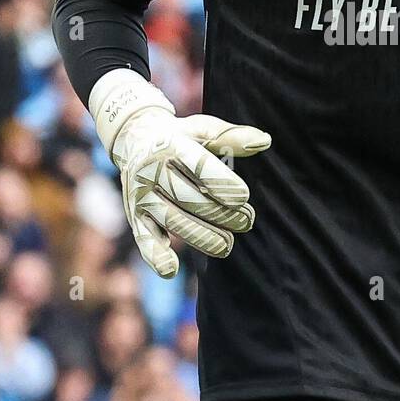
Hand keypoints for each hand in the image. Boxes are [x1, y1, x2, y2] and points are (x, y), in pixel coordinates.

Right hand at [90, 70, 270, 277]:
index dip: (221, 183)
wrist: (134, 138)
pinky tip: (170, 270)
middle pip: (190, 198)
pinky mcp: (134, 215)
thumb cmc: (180, 136)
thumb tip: (265, 141)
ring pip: (174, 220)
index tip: (244, 197)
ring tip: (228, 245)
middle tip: (248, 221)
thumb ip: (233, 138)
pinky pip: (143, 237)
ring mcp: (141, 195)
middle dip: (222, 214)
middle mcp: (152, 170)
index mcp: (171, 145)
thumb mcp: (204, 130)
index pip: (198, 166)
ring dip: (203, 237)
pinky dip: (154, 254)